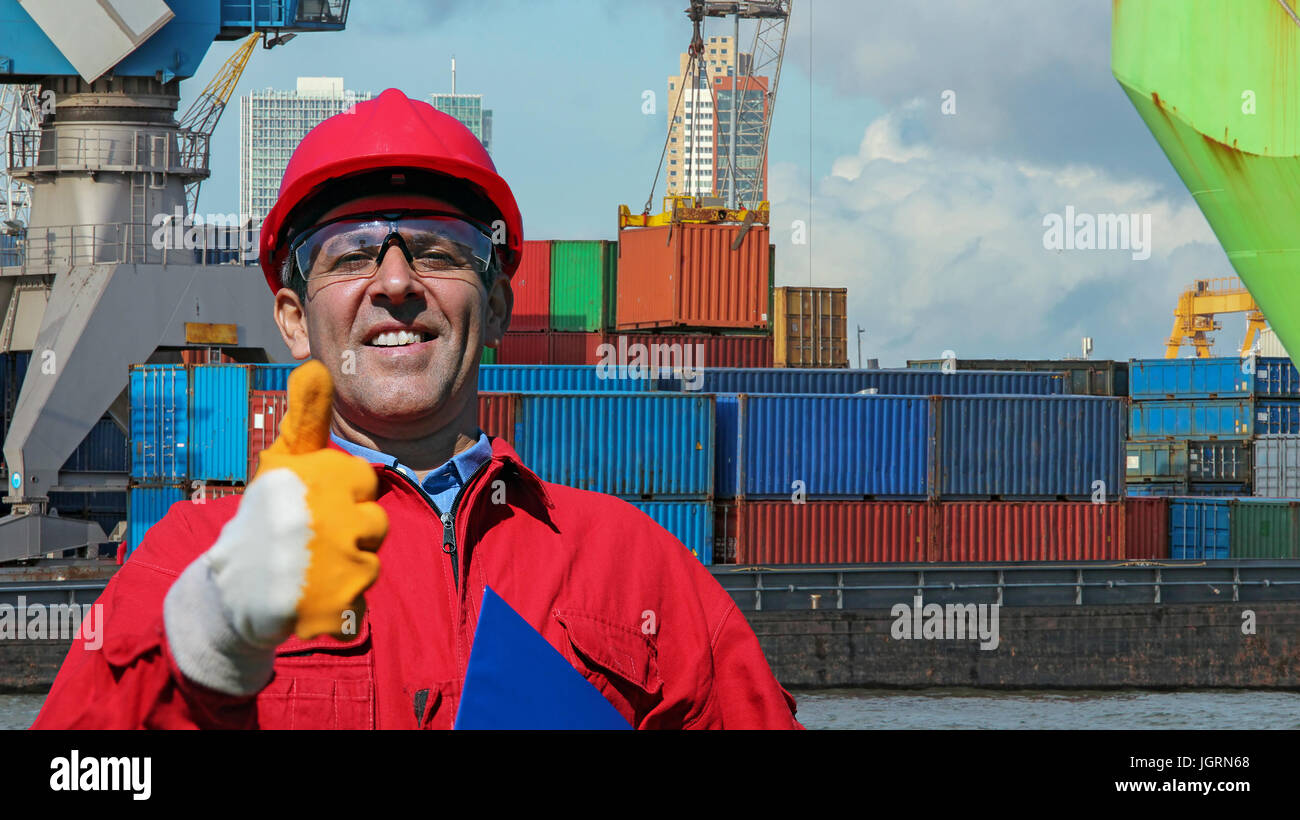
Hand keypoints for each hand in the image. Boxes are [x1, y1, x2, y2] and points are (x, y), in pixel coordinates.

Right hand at [209, 359, 387, 644]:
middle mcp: (322, 518)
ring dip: (347, 568)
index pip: (364, 481)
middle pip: (375, 524)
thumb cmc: (266, 517)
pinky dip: (340, 605)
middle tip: (310, 539)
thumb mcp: (283, 462)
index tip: (313, 502)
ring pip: (372, 563)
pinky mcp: (334, 607)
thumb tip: (315, 365)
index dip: (342, 493)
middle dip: (348, 532)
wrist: (231, 593)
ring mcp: (330, 565)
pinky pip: (362, 604)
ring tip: (309, 567)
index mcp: (312, 478)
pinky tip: (309, 597)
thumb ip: (305, 417)